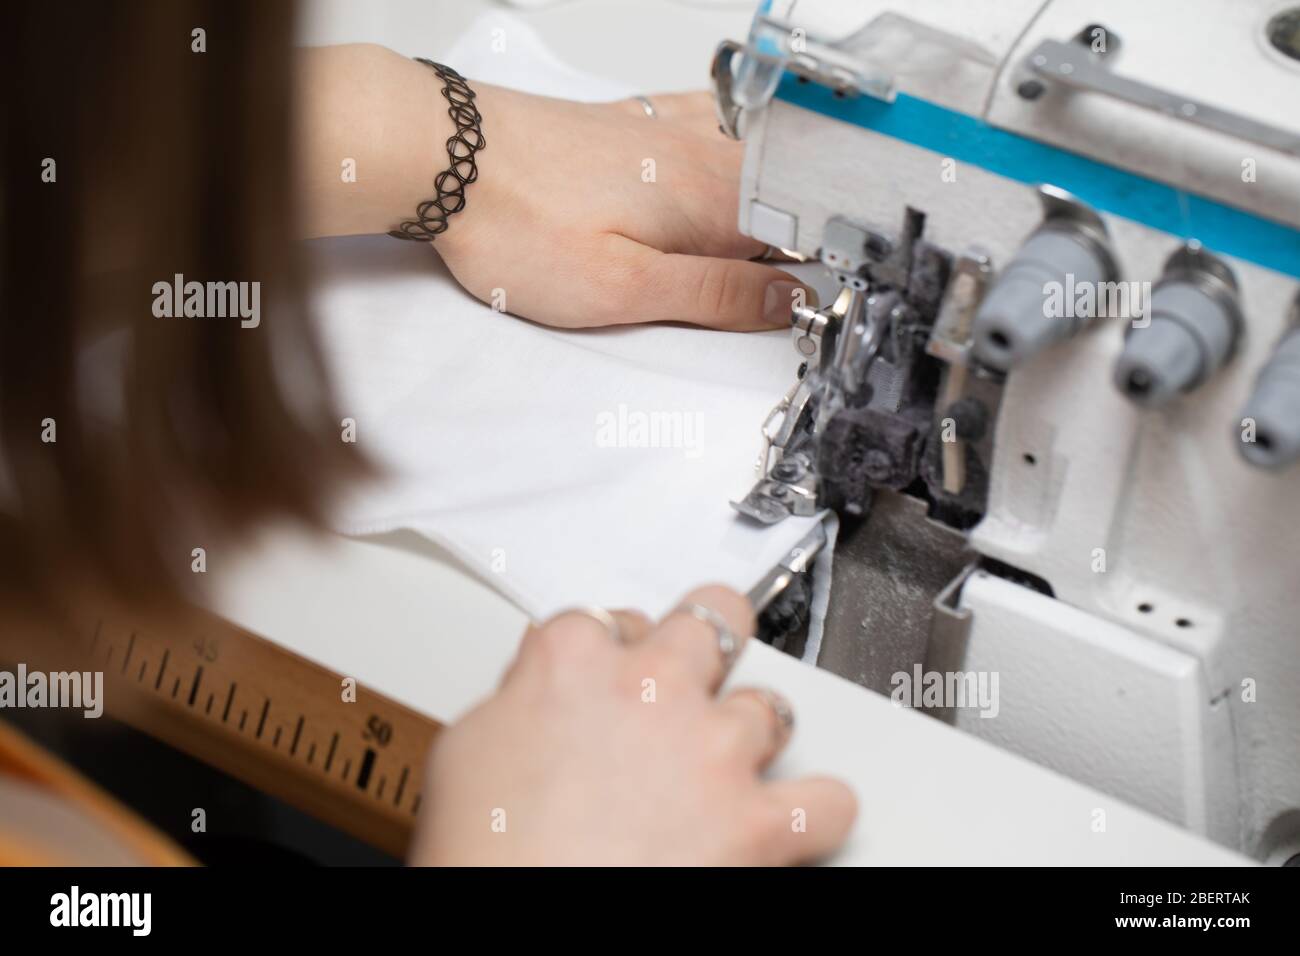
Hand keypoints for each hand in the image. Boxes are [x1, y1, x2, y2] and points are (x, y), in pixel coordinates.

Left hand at [299, 46, 812, 330]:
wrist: (449, 155)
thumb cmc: (521, 224)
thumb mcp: (624, 289)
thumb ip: (716, 294)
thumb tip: (791, 302)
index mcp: (716, 202)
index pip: (803, 245)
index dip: (811, 286)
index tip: (804, 320)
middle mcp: (708, 156)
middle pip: (785, 208)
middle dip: (790, 255)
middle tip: (762, 302)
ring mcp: (676, 131)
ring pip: (755, 172)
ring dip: (766, 213)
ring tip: (743, 256)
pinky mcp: (642, 121)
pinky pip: (715, 131)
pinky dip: (733, 160)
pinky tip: (725, 175)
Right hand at [410, 585, 855, 865]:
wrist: (518, 923)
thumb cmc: (483, 850)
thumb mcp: (468, 745)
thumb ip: (519, 696)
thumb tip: (537, 697)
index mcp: (575, 661)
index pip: (607, 616)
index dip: (612, 645)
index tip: (612, 666)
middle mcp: (653, 689)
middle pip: (712, 618)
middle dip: (710, 636)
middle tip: (703, 661)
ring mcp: (712, 751)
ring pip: (771, 705)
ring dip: (753, 732)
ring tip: (730, 761)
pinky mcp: (756, 822)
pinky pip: (825, 800)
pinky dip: (816, 811)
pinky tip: (794, 816)